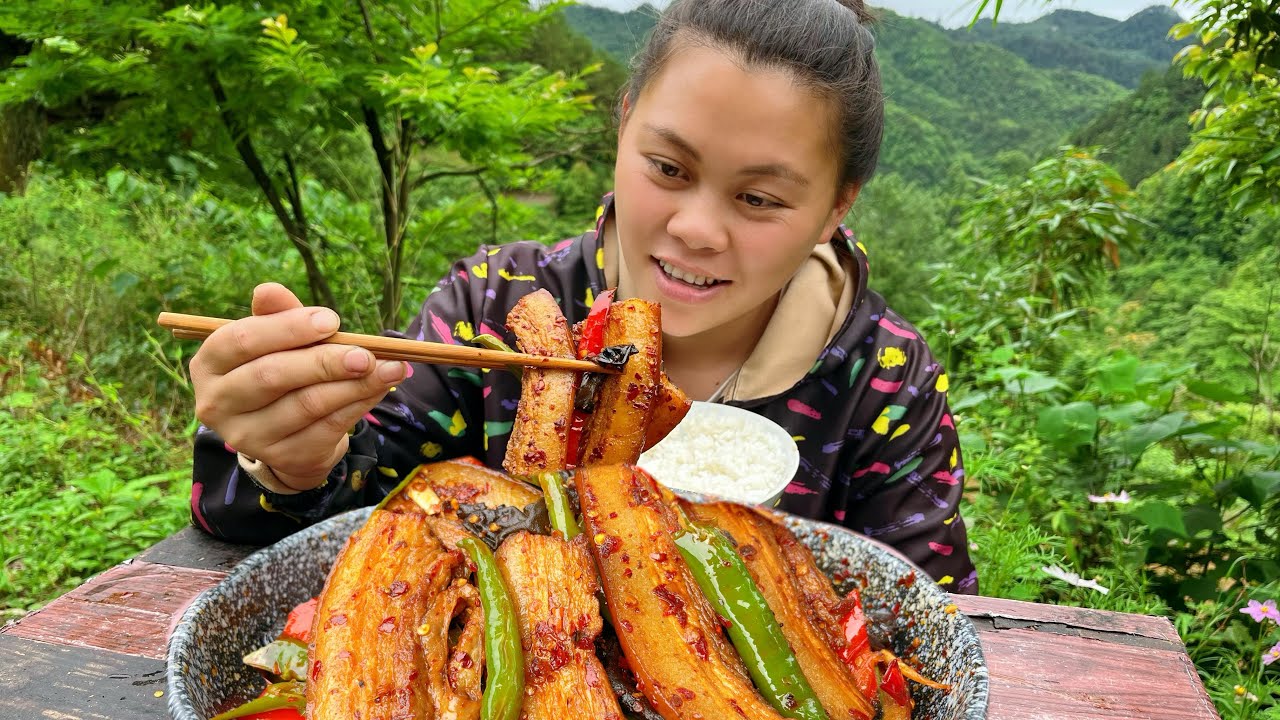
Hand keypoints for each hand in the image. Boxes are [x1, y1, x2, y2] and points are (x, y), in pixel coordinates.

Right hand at [189, 283, 406, 491]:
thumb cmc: (279, 368)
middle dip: (325, 361)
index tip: (331, 320)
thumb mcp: (276, 339)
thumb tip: (268, 289)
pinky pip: (327, 428)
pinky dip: (358, 404)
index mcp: (209, 364)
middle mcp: (218, 403)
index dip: (288, 328)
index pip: (241, 340)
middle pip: (272, 376)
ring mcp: (248, 436)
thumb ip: (277, 315)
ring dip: (354, 385)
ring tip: (390, 369)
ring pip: (307, 405)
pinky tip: (379, 388)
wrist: (286, 432)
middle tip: (367, 353)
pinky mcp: (282, 457)